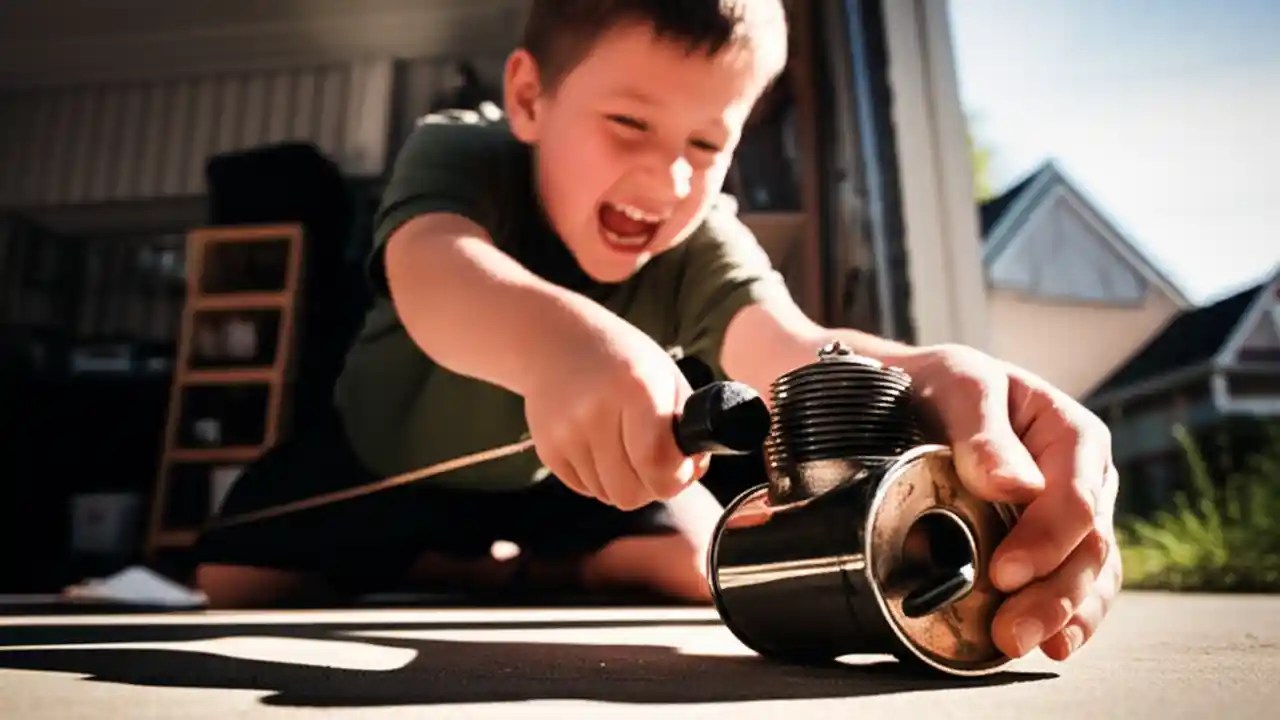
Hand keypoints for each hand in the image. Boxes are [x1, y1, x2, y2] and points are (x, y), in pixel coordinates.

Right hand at [522, 319, 708, 509]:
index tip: (679, 465)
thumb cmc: (622, 360)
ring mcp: (566, 433)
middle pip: (630, 494)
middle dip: (650, 487)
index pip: (658, 467)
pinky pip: (584, 489)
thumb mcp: (666, 377)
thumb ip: (686, 426)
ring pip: (607, 496)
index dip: (676, 477)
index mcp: (636, 390)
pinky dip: (598, 477)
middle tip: (653, 463)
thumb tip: (692, 471)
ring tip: (624, 448)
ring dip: (623, 482)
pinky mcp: (546, 448)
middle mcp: (596, 413)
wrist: (555, 340)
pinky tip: (600, 445)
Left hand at [887, 344, 1120, 661]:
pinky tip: (1053, 645)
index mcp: (1071, 434)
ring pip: (1087, 575)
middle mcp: (1084, 480)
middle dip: (1053, 595)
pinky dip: (1066, 618)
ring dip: (1060, 616)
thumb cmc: (942, 386)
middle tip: (1012, 631)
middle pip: (1086, 547)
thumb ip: (985, 435)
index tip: (1005, 572)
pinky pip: (1074, 587)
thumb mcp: (960, 386)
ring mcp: (1070, 518)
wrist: (913, 394)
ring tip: (1022, 644)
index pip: (1075, 497)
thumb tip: (1017, 487)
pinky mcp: (1050, 546)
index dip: (1046, 540)